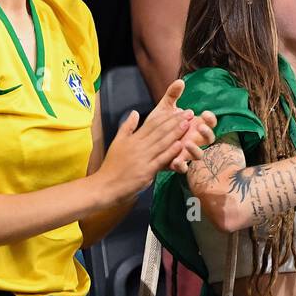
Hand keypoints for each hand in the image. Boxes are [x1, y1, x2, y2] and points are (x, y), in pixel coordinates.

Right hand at [97, 79, 209, 200]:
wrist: (106, 186)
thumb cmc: (113, 165)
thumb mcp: (117, 142)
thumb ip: (127, 127)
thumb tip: (135, 112)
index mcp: (133, 138)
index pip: (152, 124)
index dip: (167, 116)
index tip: (179, 110)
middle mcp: (139, 146)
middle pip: (160, 131)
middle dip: (175, 121)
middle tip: (189, 113)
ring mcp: (143, 158)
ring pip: (162, 143)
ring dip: (176, 133)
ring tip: (188, 124)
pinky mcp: (146, 171)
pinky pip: (160, 159)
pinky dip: (170, 152)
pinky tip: (180, 145)